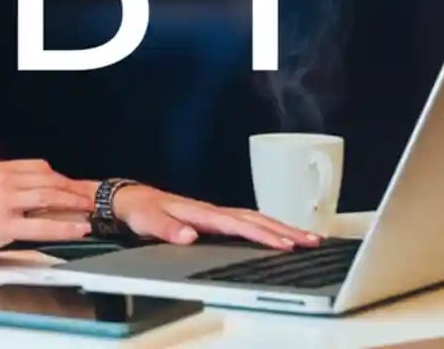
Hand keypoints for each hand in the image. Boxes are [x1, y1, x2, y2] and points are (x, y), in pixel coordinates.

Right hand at [0, 160, 93, 263]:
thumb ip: (3, 183)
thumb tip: (29, 189)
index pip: (38, 166)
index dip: (59, 176)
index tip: (71, 185)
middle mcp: (3, 181)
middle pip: (48, 179)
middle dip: (73, 188)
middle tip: (89, 196)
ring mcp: (5, 203)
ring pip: (49, 197)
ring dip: (74, 203)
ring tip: (90, 209)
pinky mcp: (4, 226)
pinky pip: (43, 225)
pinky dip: (66, 226)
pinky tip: (79, 228)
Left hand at [112, 184, 322, 249]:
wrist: (131, 200)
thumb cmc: (141, 211)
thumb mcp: (148, 221)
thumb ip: (167, 229)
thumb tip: (189, 236)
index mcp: (201, 212)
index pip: (238, 224)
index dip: (262, 234)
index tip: (285, 244)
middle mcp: (212, 211)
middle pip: (256, 219)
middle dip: (285, 230)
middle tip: (312, 241)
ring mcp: (215, 214)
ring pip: (255, 218)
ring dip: (282, 227)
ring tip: (309, 238)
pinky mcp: (214, 220)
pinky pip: (247, 222)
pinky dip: (268, 228)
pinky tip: (280, 236)